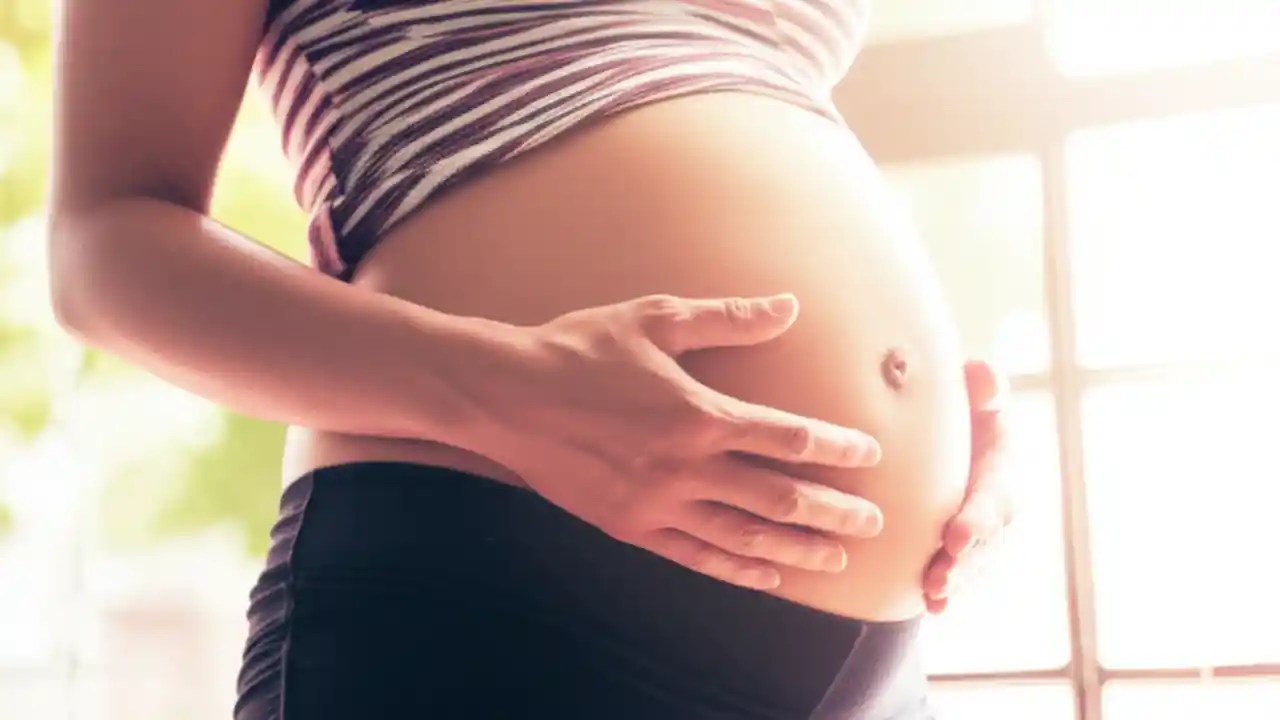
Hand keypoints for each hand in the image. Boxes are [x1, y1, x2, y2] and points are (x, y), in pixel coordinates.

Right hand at [475, 292, 884, 590]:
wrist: (506, 395)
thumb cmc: (580, 348)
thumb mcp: (655, 318)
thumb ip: (727, 318)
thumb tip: (788, 307)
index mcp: (699, 414)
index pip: (788, 438)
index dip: (836, 448)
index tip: (870, 454)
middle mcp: (686, 467)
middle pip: (779, 498)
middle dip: (833, 512)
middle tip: (873, 523)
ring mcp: (657, 503)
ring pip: (743, 535)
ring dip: (796, 548)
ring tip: (836, 559)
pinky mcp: (629, 525)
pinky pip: (695, 556)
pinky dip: (737, 568)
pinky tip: (767, 574)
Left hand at [922, 359, 1013, 613]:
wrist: (955, 424)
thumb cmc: (963, 404)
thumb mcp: (975, 390)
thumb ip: (982, 383)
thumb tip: (980, 372)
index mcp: (1001, 462)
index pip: (995, 495)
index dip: (978, 519)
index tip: (955, 537)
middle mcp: (999, 498)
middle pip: (987, 539)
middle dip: (966, 561)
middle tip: (939, 578)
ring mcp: (986, 525)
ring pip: (976, 560)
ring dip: (957, 581)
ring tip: (933, 596)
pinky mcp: (967, 541)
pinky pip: (963, 569)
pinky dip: (950, 592)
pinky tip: (932, 608)